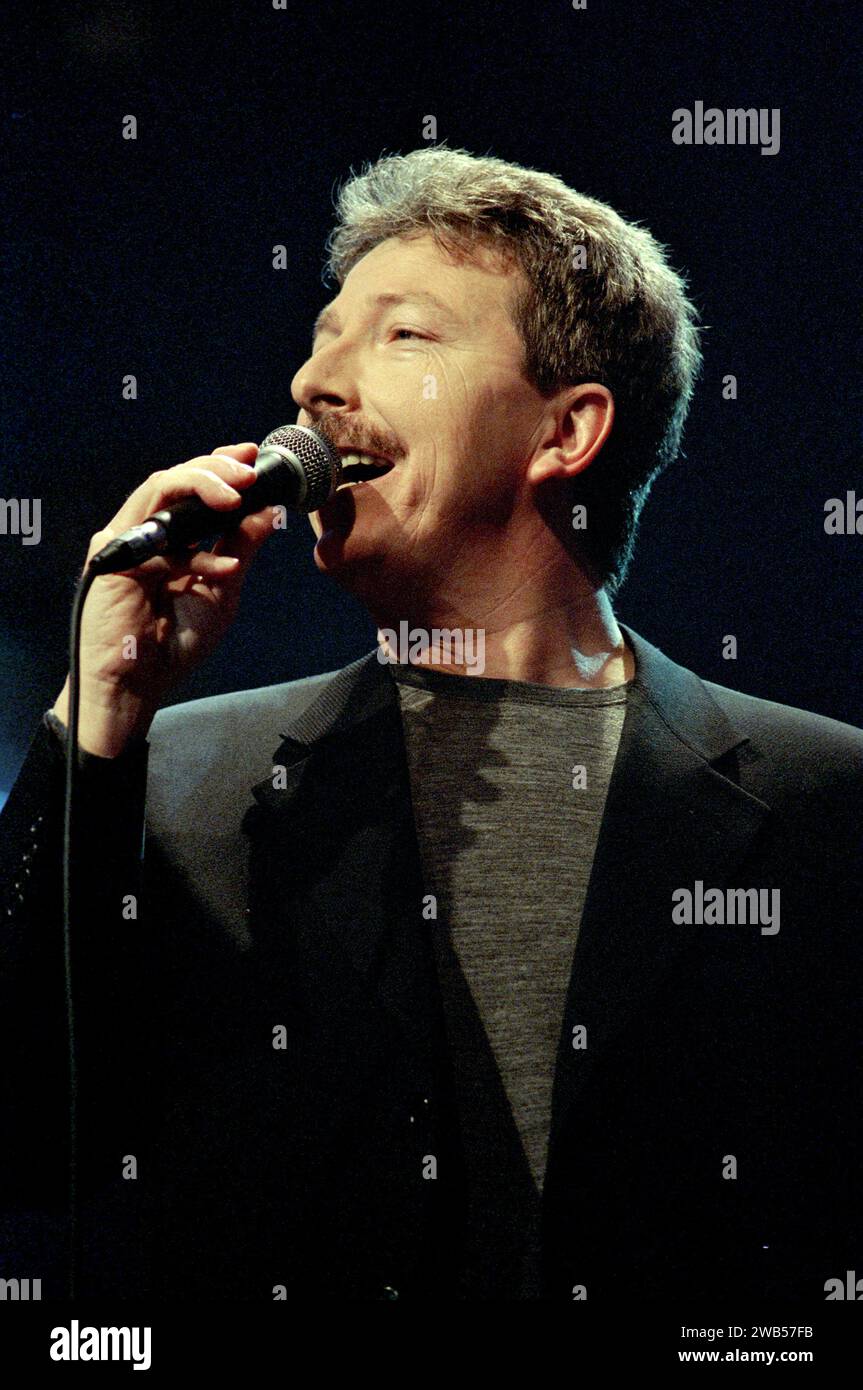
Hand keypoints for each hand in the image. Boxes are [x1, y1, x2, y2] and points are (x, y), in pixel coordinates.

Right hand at [52, 442, 274, 755]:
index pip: (193, 488)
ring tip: (236, 492)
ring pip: (160, 487)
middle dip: (215, 467)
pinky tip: (221, 568)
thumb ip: (239, 549)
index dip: (221, 467)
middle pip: (176, 478)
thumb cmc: (174, 644)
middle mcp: (146, 532)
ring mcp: (126, 542)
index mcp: (171, 537)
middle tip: (249, 471)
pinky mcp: (112, 559)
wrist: (138, 687)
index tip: (254, 458)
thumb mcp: (222, 590)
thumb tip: (267, 511)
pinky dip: (194, 551)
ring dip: (201, 483)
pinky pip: (154, 536)